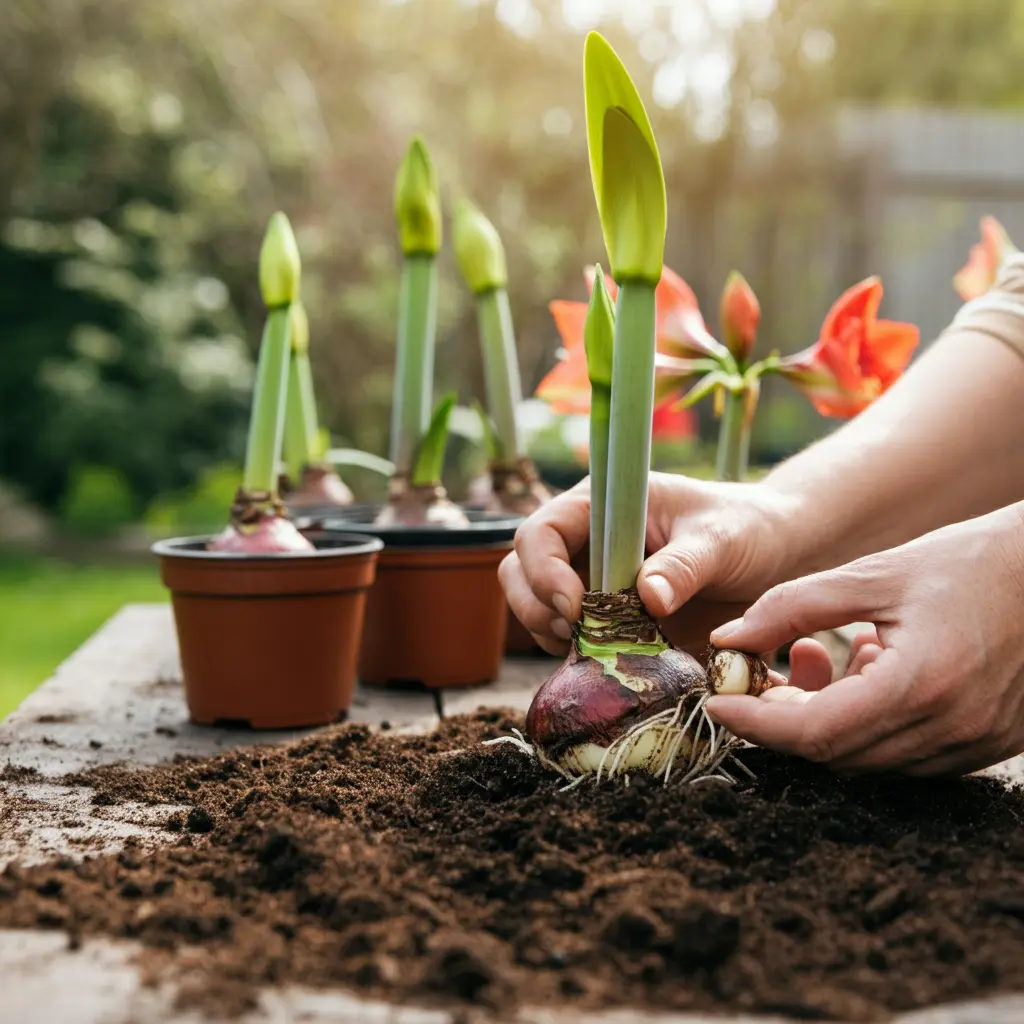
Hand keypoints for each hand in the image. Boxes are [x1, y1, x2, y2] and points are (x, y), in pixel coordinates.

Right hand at [498, 473, 801, 654]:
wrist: (772, 555)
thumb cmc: (746, 528)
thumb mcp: (722, 539)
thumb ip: (685, 564)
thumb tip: (648, 598)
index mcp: (601, 505)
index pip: (540, 531)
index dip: (544, 570)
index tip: (576, 606)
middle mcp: (584, 540)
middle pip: (520, 571)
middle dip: (537, 607)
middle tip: (579, 635)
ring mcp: (590, 579)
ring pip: (535, 608)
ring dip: (553, 635)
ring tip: (601, 650)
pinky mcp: (605, 616)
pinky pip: (569, 638)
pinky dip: (578, 655)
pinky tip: (613, 662)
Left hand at [706, 506, 1023, 775]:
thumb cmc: (969, 562)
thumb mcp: (873, 574)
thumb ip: (792, 606)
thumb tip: (728, 639)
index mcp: (922, 684)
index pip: (816, 733)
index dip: (756, 724)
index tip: (717, 705)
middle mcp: (951, 729)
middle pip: (837, 754)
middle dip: (783, 721)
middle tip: (759, 677)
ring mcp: (973, 745)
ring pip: (867, 759)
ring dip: (825, 720)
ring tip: (823, 657)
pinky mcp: (985, 746)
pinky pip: (904, 755)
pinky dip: (866, 723)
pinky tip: (869, 669)